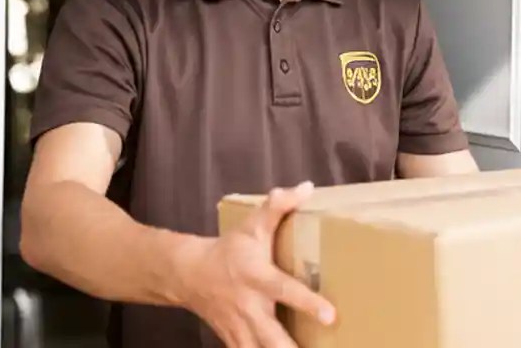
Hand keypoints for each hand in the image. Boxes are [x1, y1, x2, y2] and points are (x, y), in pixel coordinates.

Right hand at [176, 182, 334, 347]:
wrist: (189, 274)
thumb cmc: (229, 249)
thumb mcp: (252, 225)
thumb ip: (278, 206)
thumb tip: (306, 187)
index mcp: (257, 277)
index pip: (285, 290)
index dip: (308, 303)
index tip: (331, 315)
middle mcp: (249, 307)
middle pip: (272, 337)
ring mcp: (240, 328)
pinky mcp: (235, 340)